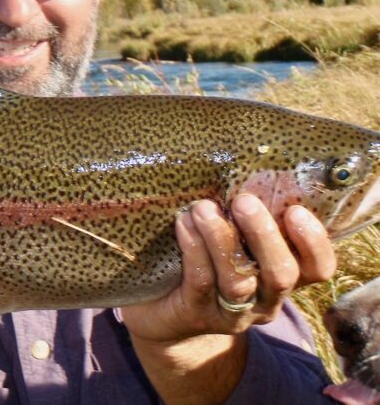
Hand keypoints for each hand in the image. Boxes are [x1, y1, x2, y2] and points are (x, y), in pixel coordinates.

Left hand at [122, 194, 335, 343]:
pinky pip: (201, 281)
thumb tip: (248, 167)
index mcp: (283, 276)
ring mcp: (233, 313)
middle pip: (281, 274)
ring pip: (238, 281)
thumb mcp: (233, 238)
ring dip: (221, 239)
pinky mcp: (198, 315)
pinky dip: (193, 249)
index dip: (314, 243)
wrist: (165, 310)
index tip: (295, 211)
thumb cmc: (204, 259)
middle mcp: (265, 300)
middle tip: (244, 201)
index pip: (318, 268)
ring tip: (203, 208)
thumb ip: (245, 216)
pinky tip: (183, 223)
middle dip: (264, 235)